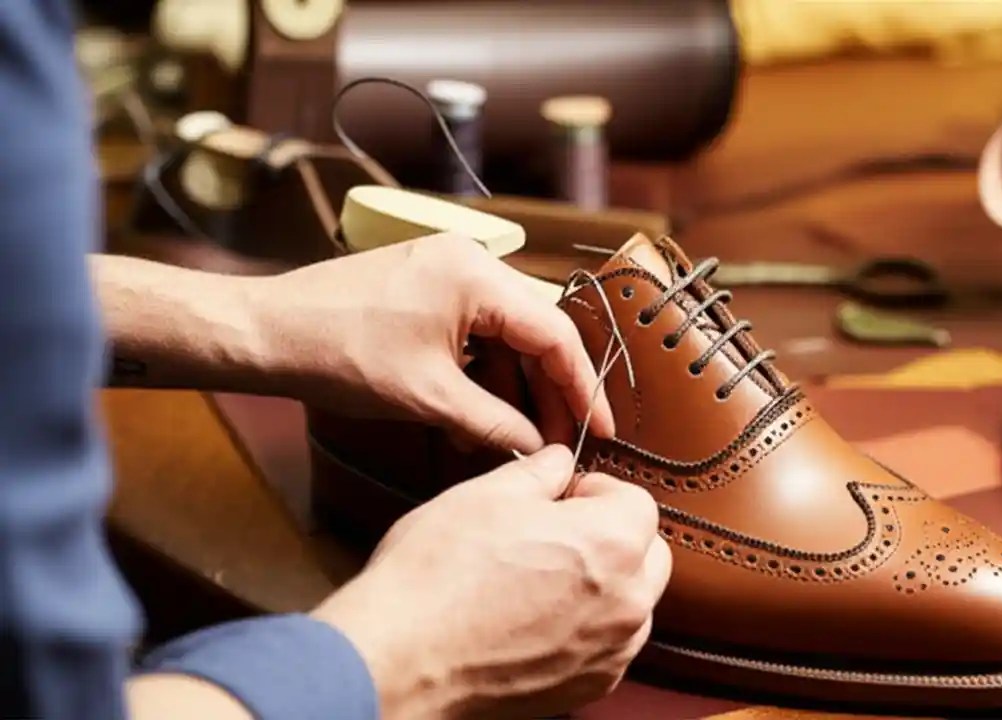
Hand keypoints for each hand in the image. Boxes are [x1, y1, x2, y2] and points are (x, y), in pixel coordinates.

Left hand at [253, 232, 612, 452]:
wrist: (263, 332)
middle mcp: (470, 259)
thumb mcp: (428, 398)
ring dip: (511, 384)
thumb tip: (541, 449)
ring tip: (510, 436)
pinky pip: (473, 327)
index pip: (555, 334)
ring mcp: (446, 267)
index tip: (599, 430)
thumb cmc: (338, 355)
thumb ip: (496, 423)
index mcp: (478, 277)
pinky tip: (473, 413)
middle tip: (561, 440)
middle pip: (535, 330)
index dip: (583, 387)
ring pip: (504, 332)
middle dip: (548, 389)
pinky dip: (480, 370)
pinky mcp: (425, 282)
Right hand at [312, 445, 671, 719]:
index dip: (595, 492)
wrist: (400, 661)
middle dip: (613, 536)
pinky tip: (537, 620)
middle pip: (648, 552)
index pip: (637, 501)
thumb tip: (560, 463)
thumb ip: (542, 472)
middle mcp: (628, 601)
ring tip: (543, 580)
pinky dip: (589, 628)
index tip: (560, 498)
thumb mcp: (487, 493)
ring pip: (634, 602)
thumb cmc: (437, 574)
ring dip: (606, 583)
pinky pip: (610, 645)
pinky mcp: (591, 687)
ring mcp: (613, 651)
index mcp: (612, 542)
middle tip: (555, 535)